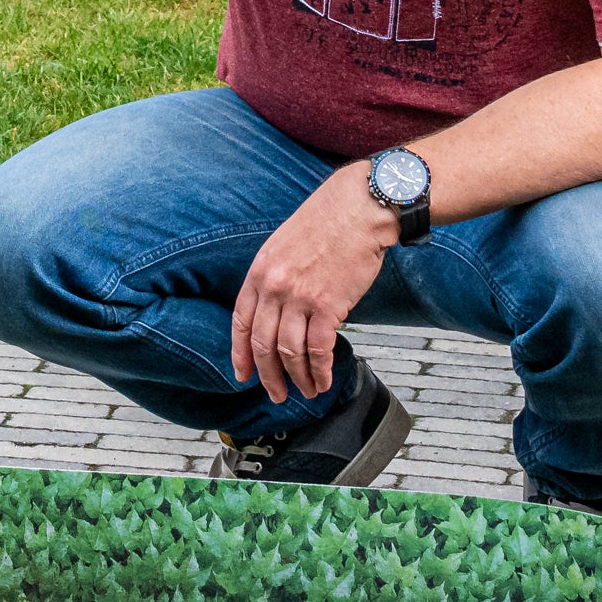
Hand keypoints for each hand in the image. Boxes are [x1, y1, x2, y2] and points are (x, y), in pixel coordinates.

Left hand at [228, 169, 395, 405]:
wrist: (359, 208)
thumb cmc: (328, 221)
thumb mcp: (284, 244)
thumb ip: (276, 276)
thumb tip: (279, 312)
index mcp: (260, 270)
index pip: (241, 321)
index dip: (241, 353)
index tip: (243, 374)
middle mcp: (274, 286)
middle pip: (263, 343)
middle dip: (268, 375)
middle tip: (276, 394)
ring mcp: (300, 297)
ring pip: (290, 353)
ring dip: (298, 378)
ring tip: (307, 391)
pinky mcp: (328, 305)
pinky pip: (319, 350)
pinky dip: (321, 371)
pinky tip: (324, 380)